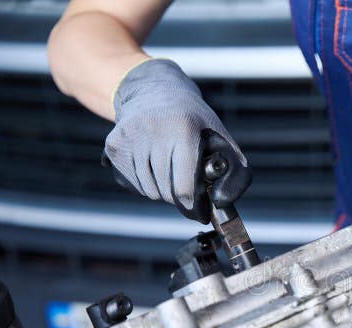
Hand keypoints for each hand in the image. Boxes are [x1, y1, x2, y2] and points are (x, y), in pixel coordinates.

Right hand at [104, 59, 250, 222]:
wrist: (155, 91)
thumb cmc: (196, 122)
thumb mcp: (224, 140)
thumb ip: (237, 174)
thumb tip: (221, 202)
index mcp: (184, 129)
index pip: (184, 187)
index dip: (194, 206)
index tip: (201, 212)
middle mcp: (153, 130)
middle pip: (166, 192)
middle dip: (180, 199)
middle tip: (188, 191)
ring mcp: (130, 138)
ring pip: (149, 191)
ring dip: (163, 192)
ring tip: (171, 174)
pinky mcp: (114, 146)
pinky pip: (133, 184)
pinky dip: (146, 185)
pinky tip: (154, 167)